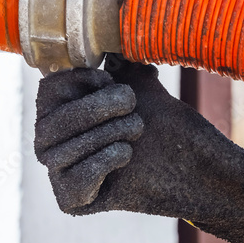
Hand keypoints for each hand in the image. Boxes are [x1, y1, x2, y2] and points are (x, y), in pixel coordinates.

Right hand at [34, 56, 243, 242]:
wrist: (195, 166)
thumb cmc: (166, 124)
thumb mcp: (140, 86)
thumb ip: (117, 65)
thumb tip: (107, 41)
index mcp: (64, 109)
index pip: (48, 90)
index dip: (77, 82)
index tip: (109, 80)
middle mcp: (54, 140)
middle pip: (50, 123)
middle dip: (94, 109)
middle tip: (131, 105)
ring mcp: (60, 171)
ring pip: (58, 153)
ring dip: (105, 135)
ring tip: (136, 131)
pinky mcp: (71, 200)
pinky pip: (72, 180)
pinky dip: (102, 164)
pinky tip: (126, 156)